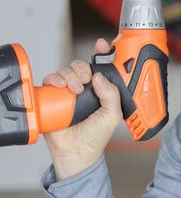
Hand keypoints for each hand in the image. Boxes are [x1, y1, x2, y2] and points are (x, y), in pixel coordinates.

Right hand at [43, 38, 122, 179]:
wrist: (77, 152)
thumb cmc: (95, 137)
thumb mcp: (113, 115)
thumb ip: (111, 95)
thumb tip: (99, 77)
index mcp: (101, 90)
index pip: (101, 67)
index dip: (102, 53)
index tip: (102, 46)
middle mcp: (85, 88)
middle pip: (81, 65)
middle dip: (83, 68)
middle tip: (87, 80)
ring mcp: (68, 92)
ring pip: (66, 70)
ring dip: (70, 76)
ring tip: (75, 91)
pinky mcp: (53, 96)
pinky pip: (51, 80)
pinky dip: (55, 79)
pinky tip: (61, 87)